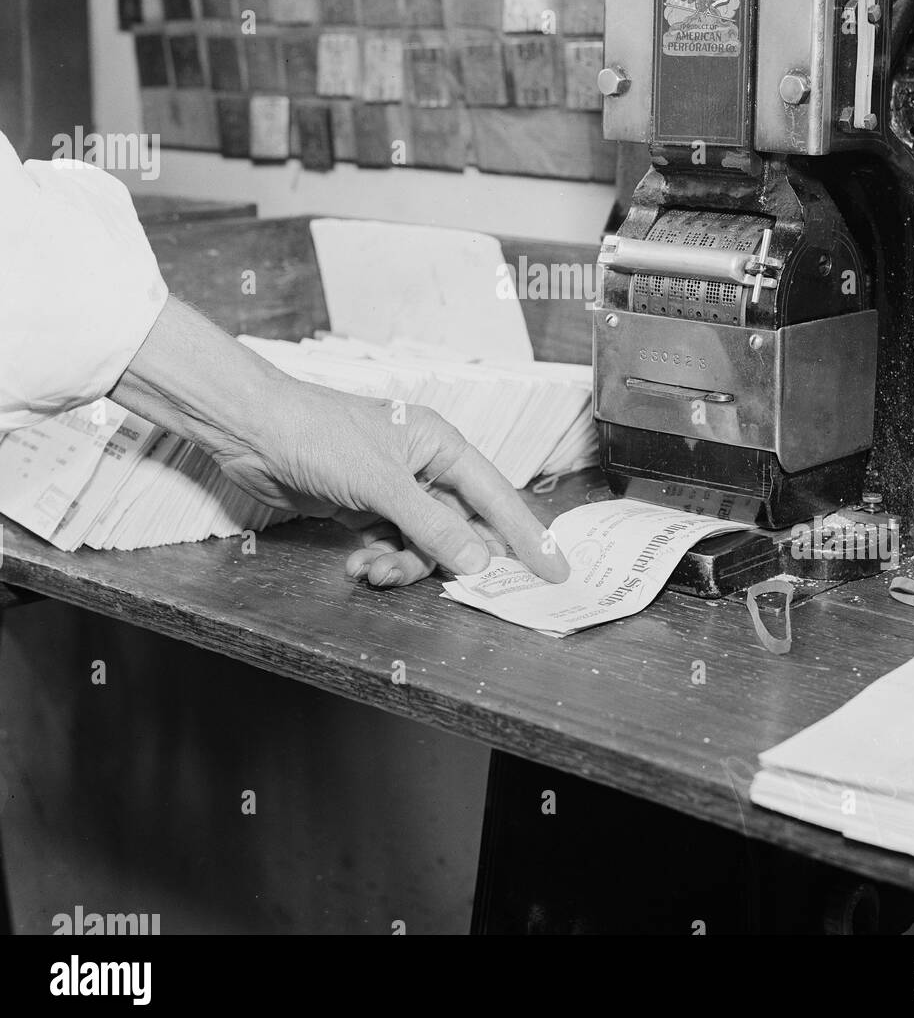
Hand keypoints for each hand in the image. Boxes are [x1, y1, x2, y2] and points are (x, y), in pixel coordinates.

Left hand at [217, 381, 568, 587]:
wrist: (252, 431)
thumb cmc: (319, 435)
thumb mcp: (382, 483)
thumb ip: (431, 526)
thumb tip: (478, 561)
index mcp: (440, 444)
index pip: (496, 496)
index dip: (528, 535)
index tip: (556, 570)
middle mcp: (423, 466)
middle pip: (460, 526)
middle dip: (448, 560)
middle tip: (443, 586)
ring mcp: (393, 489)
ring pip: (423, 544)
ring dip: (405, 566)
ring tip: (375, 572)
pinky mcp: (364, 508)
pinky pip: (392, 546)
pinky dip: (381, 562)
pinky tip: (359, 567)